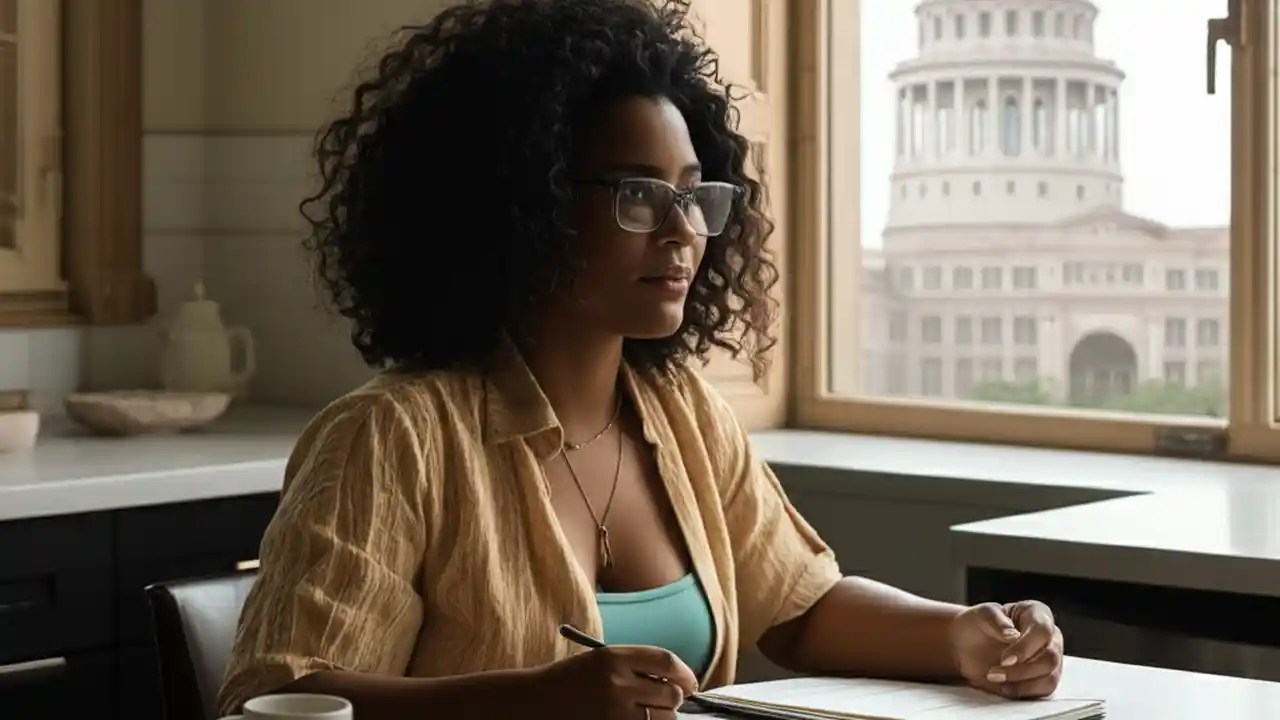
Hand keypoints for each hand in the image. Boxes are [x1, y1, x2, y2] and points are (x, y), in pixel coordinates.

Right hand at [528, 645, 699, 719]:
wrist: (532, 703)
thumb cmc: (569, 681)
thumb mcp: (600, 661)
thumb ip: (636, 666)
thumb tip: (678, 683)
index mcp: (614, 657)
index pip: (666, 661)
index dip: (685, 673)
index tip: (689, 682)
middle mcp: (617, 684)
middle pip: (672, 694)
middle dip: (674, 700)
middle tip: (665, 702)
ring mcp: (615, 713)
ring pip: (664, 719)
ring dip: (663, 718)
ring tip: (647, 714)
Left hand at [948, 600, 1063, 699]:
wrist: (968, 642)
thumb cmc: (979, 623)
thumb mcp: (983, 614)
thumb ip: (997, 621)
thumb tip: (1014, 635)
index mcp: (1038, 614)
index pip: (1043, 630)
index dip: (1026, 647)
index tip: (1005, 660)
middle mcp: (1051, 637)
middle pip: (1050, 658)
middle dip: (1022, 670)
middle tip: (994, 673)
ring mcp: (1050, 659)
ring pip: (1049, 677)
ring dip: (1022, 683)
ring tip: (994, 679)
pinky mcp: (1044, 678)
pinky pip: (1043, 690)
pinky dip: (1022, 691)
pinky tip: (1003, 688)